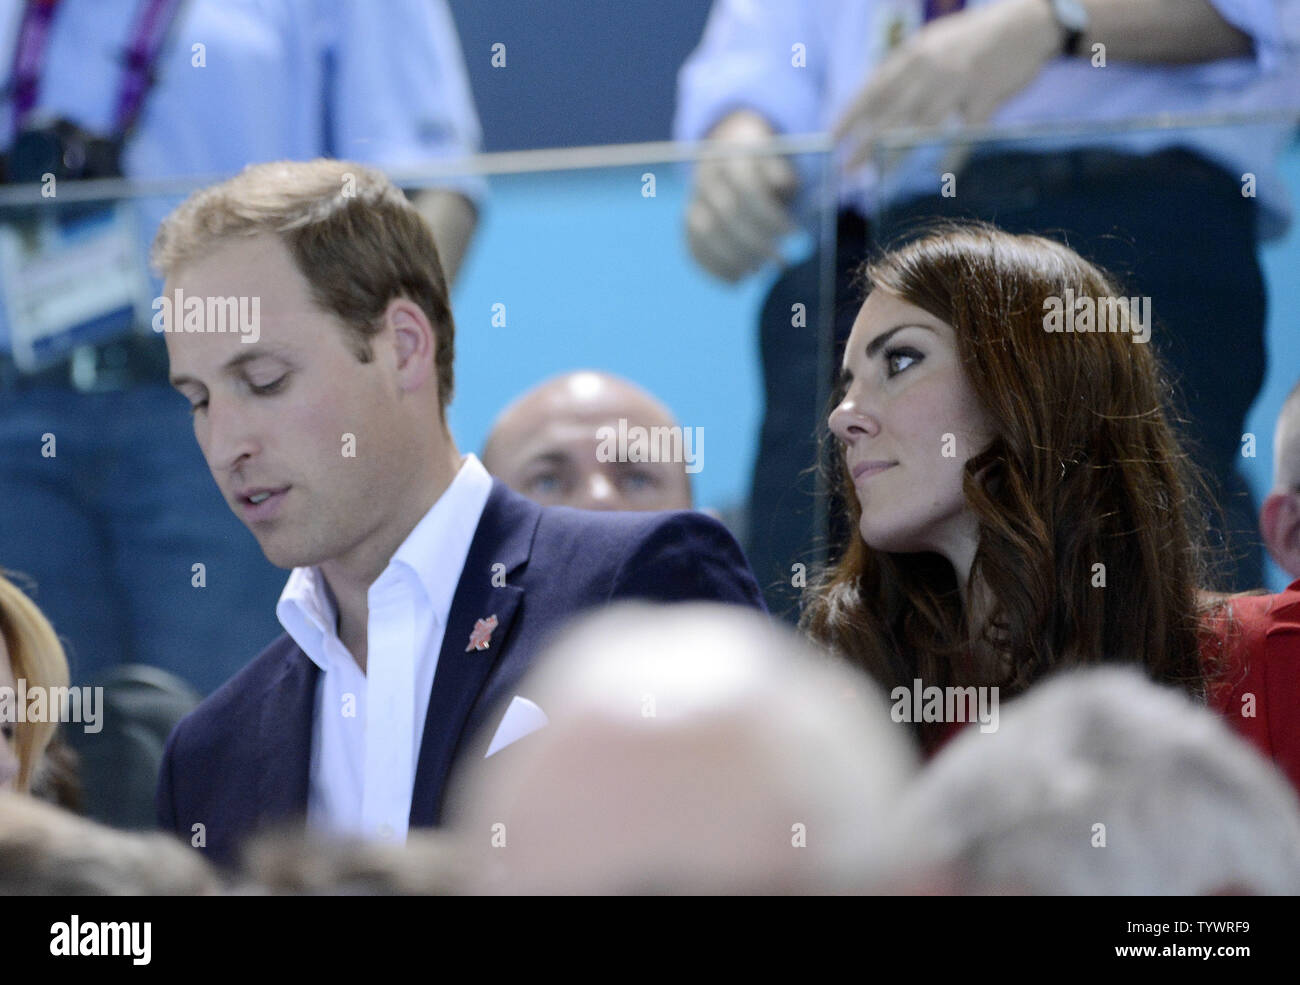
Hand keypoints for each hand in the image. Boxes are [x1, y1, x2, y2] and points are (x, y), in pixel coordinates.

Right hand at [685, 110, 798, 282]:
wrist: (731, 156)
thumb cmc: (767, 169)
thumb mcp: (781, 164)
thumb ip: (783, 175)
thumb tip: (783, 184)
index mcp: (730, 155)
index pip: (748, 188)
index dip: (771, 214)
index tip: (795, 235)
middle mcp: (705, 176)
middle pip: (726, 213)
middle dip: (757, 242)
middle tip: (782, 262)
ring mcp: (691, 200)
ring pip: (705, 232)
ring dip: (734, 258)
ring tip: (760, 273)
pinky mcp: (686, 223)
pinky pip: (693, 248)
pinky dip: (714, 269)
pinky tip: (736, 281)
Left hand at [834, 0, 1060, 172]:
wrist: (1026, 22)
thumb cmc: (971, 38)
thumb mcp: (930, 43)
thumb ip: (902, 70)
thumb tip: (871, 101)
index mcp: (914, 55)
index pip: (873, 89)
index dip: (851, 116)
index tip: (832, 140)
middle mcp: (932, 70)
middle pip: (891, 113)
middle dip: (865, 143)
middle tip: (846, 170)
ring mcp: (960, 84)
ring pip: (923, 126)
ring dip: (898, 155)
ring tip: (879, 179)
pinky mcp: (987, 98)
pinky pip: (966, 133)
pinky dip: (953, 155)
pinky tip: (940, 175)